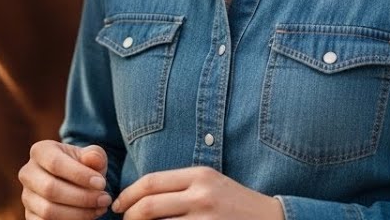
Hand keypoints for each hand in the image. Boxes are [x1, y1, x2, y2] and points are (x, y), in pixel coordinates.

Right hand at [19, 140, 112, 219]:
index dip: (79, 175)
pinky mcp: (30, 216)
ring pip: (48, 210)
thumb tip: (93, 159)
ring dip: (79, 213)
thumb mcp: (91, 157)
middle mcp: (28, 173)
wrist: (74, 183)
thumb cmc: (83, 167)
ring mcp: (27, 196)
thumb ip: (94, 156)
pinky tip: (89, 216)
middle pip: (50, 189)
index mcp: (40, 151)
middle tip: (105, 199)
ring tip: (99, 208)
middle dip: (82, 197)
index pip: (55, 163)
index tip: (102, 184)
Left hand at [112, 166, 282, 218]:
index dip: (128, 195)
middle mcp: (201, 194)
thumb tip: (141, 196)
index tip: (118, 205)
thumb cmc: (234, 202)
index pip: (150, 182)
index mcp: (199, 175)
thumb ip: (179, 185)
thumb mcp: (209, 183)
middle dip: (129, 216)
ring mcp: (206, 217)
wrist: (271, 219)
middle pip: (149, 205)